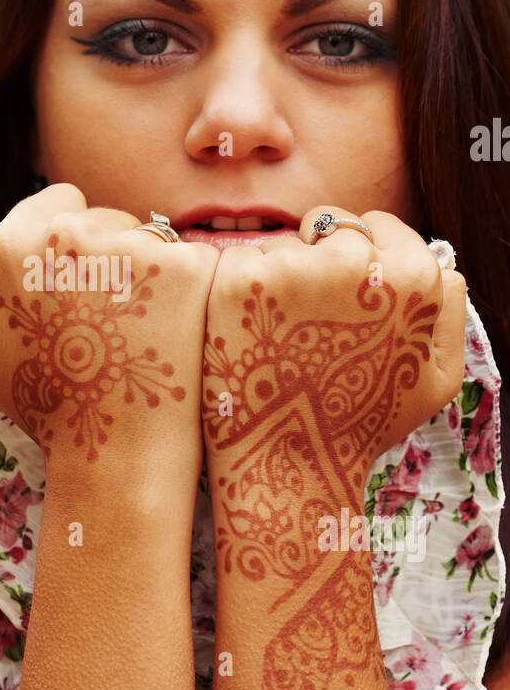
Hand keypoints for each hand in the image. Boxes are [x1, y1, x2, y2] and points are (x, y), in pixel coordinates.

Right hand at [0, 183, 218, 472]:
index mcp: (12, 246)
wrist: (115, 452)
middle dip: (108, 255)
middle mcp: (68, 235)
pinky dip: (188, 290)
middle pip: (104, 217)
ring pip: (148, 236)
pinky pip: (190, 259)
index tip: (76, 289)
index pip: (57, 200)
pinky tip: (175, 332)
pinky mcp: (184, 266)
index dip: (67, 244)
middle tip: (108, 321)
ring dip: (148, 271)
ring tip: (140, 332)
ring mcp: (129, 246)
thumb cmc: (47, 408)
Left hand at [201, 204, 466, 495]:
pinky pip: (240, 260)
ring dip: (279, 277)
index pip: (379, 225)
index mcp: (411, 279)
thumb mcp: (437, 378)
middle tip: (310, 322)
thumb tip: (441, 263)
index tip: (345, 293)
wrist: (288, 463)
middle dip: (319, 260)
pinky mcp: (240, 281)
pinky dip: (240, 290)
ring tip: (281, 338)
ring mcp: (293, 267)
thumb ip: (449, 311)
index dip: (361, 256)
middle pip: (330, 228)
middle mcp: (355, 262)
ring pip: (283, 245)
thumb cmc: (362, 424)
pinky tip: (250, 334)